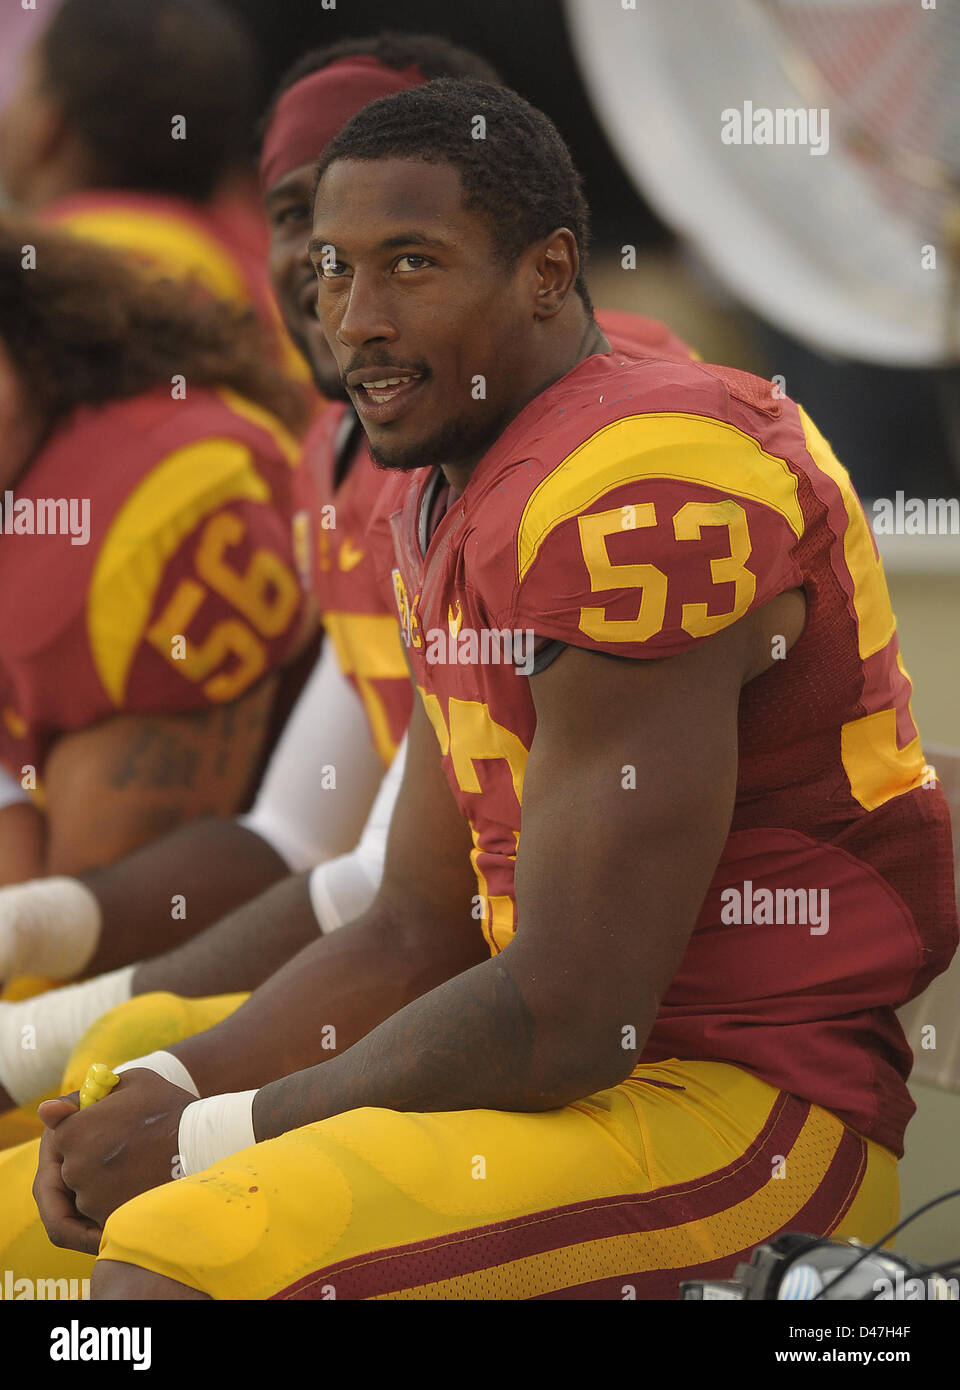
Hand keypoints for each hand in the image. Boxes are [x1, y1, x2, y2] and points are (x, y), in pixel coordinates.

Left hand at [34, 1069, 193, 1248]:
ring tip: (141, 1161)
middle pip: (72, 1163)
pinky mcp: (109, 1218)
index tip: (114, 1125)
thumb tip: (44, 1110)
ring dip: (105, 1177)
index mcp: (74, 1131)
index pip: (62, 1134)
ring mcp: (91, 1196)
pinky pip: (101, 1209)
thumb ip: (85, 1095)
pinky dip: (117, 1197)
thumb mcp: (131, 1083)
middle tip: (131, 1143)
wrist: (206, 1144)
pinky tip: (143, 1179)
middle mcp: (75, 1167)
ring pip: (85, 1189)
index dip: (88, 1127)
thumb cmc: (169, 1107)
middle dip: (95, 1153)